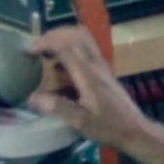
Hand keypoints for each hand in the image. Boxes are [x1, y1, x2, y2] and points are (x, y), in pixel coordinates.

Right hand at [26, 27, 153, 149]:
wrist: (134, 129)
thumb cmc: (108, 126)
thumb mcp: (81, 121)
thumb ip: (57, 108)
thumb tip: (32, 98)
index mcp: (88, 74)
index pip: (66, 45)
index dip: (46, 42)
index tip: (29, 51)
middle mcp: (96, 64)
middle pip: (76, 34)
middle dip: (53, 35)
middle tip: (36, 48)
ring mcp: (102, 65)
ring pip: (84, 38)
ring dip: (63, 39)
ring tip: (46, 53)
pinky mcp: (104, 70)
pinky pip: (87, 48)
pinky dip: (71, 48)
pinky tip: (61, 66)